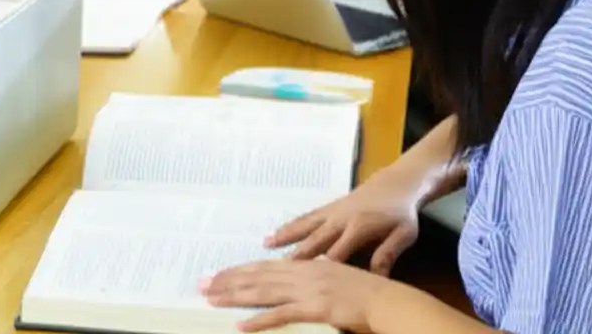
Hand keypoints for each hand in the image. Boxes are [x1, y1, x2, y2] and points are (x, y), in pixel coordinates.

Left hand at [200, 257, 392, 333]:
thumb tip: (294, 291)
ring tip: (210, 299)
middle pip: (258, 276)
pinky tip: (240, 325)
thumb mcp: (335, 281)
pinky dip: (259, 321)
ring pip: (263, 291)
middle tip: (202, 284)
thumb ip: (314, 282)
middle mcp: (304, 273)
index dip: (239, 271)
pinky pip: (281, 315)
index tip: (218, 274)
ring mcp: (308, 290)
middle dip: (227, 280)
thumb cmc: (367, 296)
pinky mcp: (316, 308)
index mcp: (307, 266)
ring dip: (234, 295)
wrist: (389, 301)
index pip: (265, 267)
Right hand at [266, 164, 426, 274]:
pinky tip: (276, 233)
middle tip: (277, 268)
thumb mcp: (404, 235)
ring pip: (305, 225)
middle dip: (297, 255)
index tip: (308, 282)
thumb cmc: (402, 213)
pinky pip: (306, 217)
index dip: (323, 267)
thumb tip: (377, 277)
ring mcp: (332, 211)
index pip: (337, 252)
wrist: (396, 183)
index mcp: (360, 227)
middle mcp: (341, 218)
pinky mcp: (329, 207)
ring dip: (286, 236)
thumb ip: (388, 254)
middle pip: (315, 239)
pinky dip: (290, 226)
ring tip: (266, 244)